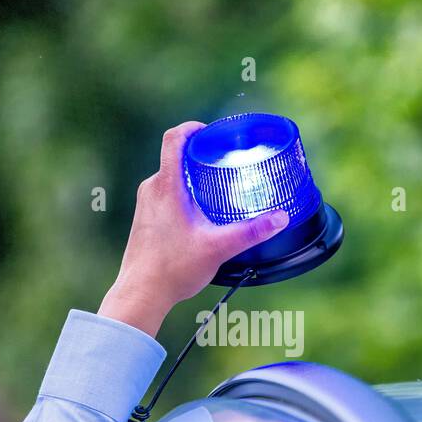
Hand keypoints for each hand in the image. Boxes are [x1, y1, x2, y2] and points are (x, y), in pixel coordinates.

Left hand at [98, 121, 288, 336]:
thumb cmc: (173, 269)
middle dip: (200, 156)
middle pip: (175, 158)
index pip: (175, 139)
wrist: (141, 294)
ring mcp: (145, 205)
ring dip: (191, 177)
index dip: (193, 128)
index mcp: (166, 186)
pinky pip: (163, 195)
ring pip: (169, 178)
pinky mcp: (144, 220)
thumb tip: (280, 218)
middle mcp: (151, 189)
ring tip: (216, 187)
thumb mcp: (219, 247)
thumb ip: (251, 231)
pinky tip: (199, 213)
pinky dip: (182, 194)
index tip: (211, 132)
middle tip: (224, 161)